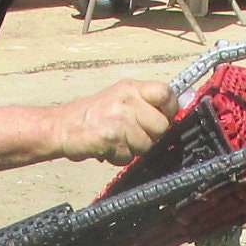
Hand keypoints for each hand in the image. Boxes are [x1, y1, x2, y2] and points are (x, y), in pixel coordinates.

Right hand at [49, 75, 175, 163]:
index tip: (164, 118)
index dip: (170, 109)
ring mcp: (120, 118)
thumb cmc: (92, 116)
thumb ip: (148, 104)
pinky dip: (119, 157)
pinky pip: (129, 156)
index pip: (166, 93)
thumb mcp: (120, 100)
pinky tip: (107, 148)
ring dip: (133, 150)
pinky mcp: (112, 136)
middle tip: (131, 135)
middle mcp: (127, 99)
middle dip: (150, 137)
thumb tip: (184, 103)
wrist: (61, 127)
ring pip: (147, 145)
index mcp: (132, 88)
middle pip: (161, 126)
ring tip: (116, 141)